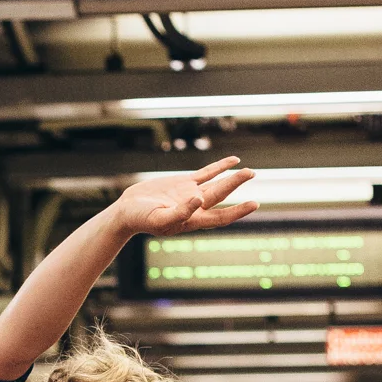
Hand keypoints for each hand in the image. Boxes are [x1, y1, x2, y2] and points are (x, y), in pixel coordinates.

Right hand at [115, 158, 255, 236]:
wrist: (127, 210)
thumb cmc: (141, 219)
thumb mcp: (159, 219)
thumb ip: (180, 212)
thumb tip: (199, 199)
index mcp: (192, 220)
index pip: (220, 216)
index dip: (238, 211)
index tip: (254, 204)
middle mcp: (196, 207)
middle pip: (221, 195)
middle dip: (236, 184)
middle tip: (251, 173)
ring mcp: (191, 194)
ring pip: (216, 184)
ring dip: (232, 178)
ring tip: (250, 171)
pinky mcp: (184, 183)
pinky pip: (206, 173)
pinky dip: (219, 168)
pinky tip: (233, 161)